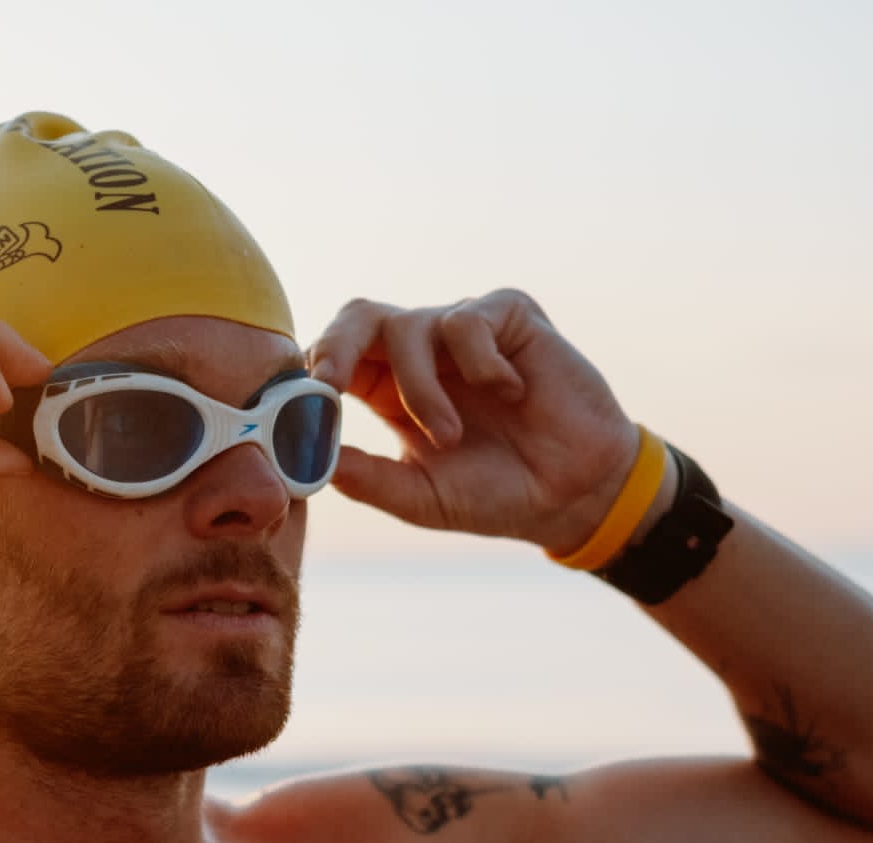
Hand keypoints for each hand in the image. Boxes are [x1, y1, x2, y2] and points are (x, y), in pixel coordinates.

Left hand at [308, 290, 640, 552]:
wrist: (574, 494)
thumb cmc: (493, 495)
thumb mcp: (418, 497)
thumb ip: (365, 478)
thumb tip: (307, 462)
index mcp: (386, 389)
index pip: (334, 359)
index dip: (310, 373)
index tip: (298, 403)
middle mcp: (419, 351)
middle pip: (358, 317)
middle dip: (336, 344)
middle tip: (329, 382)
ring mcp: (463, 329)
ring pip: (411, 327)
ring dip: (421, 388)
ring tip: (450, 438)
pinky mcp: (508, 316)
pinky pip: (468, 321)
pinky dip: (479, 364)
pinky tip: (511, 394)